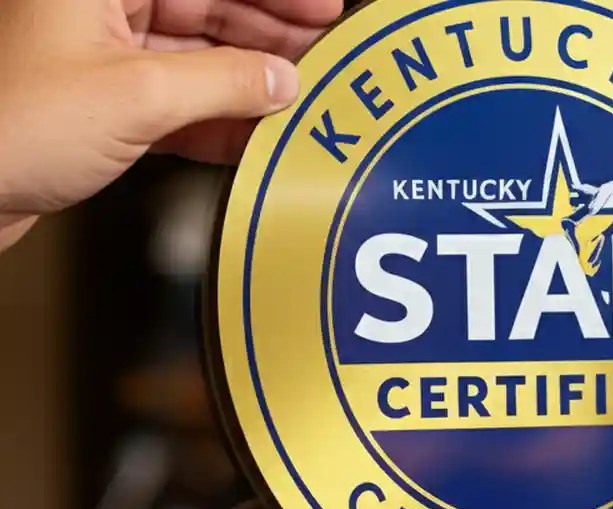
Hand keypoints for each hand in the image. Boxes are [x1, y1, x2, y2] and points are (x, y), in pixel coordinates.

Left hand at [0, 0, 342, 250]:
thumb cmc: (5, 129)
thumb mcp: (138, 97)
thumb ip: (222, 82)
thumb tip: (280, 78)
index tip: (324, 9)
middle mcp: (95, 9)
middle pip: (204, 9)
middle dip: (267, 36)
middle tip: (324, 59)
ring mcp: (95, 59)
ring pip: (193, 59)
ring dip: (247, 83)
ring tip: (301, 101)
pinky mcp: (97, 109)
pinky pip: (174, 103)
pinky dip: (216, 120)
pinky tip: (256, 135)